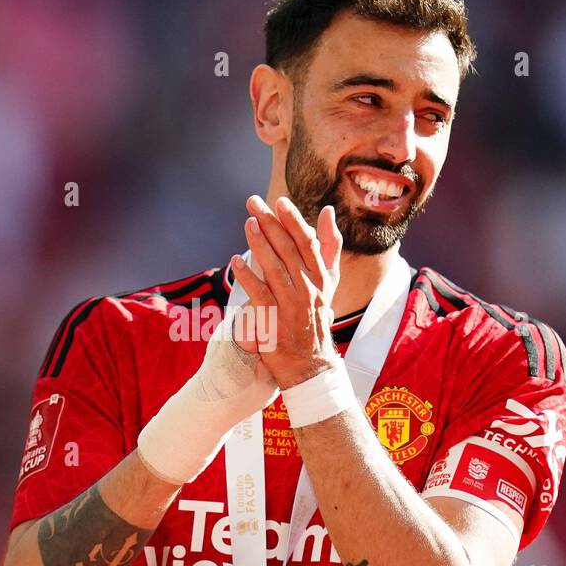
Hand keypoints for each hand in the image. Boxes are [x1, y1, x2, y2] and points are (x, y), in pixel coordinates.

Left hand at [231, 195, 342, 388]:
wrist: (310, 364)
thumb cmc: (315, 317)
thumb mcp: (328, 281)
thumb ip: (329, 245)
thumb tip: (327, 211)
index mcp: (321, 278)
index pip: (307, 243)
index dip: (294, 221)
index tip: (281, 202)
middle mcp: (308, 289)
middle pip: (289, 251)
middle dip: (272, 224)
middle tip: (254, 203)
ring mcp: (292, 305)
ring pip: (275, 269)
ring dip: (260, 245)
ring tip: (248, 223)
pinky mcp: (274, 321)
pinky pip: (260, 295)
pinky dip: (248, 277)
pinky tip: (236, 261)